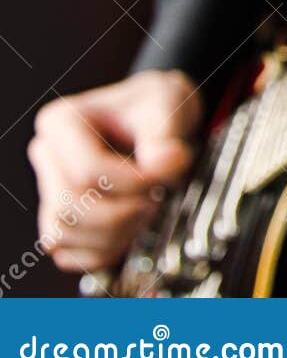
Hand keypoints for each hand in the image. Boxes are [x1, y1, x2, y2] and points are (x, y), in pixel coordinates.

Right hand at [28, 69, 201, 271]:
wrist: (158, 116)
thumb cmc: (155, 105)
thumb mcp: (167, 104)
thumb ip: (165, 135)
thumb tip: (167, 163)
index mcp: (61, 122)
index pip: (87, 171)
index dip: (132, 182)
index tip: (165, 175)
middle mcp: (48, 157)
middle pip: (70, 206)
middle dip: (122, 212)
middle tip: (158, 199)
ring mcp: (51, 190)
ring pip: (64, 234)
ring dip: (114, 234)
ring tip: (149, 211)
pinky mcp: (64, 219)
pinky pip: (68, 254)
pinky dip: (104, 252)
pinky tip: (133, 231)